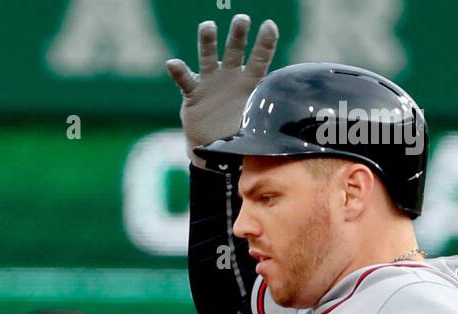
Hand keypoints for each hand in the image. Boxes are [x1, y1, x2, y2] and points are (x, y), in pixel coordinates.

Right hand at [166, 14, 279, 164]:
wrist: (214, 148)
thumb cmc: (239, 134)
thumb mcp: (255, 128)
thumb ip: (264, 123)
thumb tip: (284, 132)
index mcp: (249, 82)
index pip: (260, 58)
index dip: (265, 42)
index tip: (269, 25)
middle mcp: (230, 76)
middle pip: (235, 50)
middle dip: (237, 34)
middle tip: (241, 19)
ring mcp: (210, 82)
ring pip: (209, 57)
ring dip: (208, 42)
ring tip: (208, 26)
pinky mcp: (193, 94)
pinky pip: (185, 81)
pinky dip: (179, 72)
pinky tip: (173, 63)